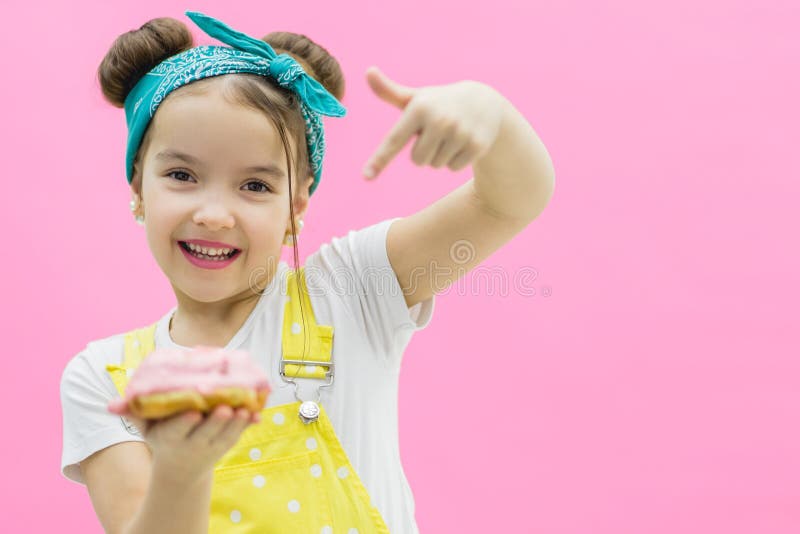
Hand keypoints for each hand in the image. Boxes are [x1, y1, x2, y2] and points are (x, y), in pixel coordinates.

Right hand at [125, 405, 259, 483]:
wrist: (180, 467)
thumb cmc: (161, 436)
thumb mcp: (145, 428)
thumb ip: (132, 413)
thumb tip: (111, 404)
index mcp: (168, 438)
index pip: (177, 431)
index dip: (185, 422)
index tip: (194, 412)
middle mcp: (191, 445)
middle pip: (206, 433)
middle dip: (216, 421)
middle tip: (225, 406)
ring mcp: (211, 447)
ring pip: (226, 435)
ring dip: (237, 422)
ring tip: (246, 408)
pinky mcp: (226, 445)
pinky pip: (239, 435)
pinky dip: (248, 424)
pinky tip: (257, 412)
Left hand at [362, 66, 505, 178]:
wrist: (483, 101)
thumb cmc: (440, 102)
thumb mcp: (417, 98)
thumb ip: (389, 91)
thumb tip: (368, 71)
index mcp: (419, 108)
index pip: (394, 140)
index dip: (379, 160)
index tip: (365, 176)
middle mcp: (439, 120)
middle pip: (417, 160)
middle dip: (423, 152)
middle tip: (436, 133)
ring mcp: (459, 133)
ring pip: (435, 165)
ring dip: (440, 156)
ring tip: (451, 135)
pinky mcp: (476, 145)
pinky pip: (453, 168)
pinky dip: (455, 160)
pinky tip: (463, 141)